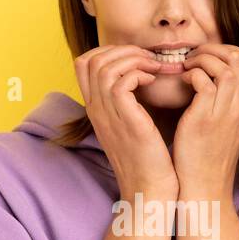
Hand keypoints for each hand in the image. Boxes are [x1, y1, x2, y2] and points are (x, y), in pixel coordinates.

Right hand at [74, 45, 178, 200]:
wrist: (151, 190)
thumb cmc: (149, 159)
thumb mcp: (132, 125)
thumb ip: (129, 102)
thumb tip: (142, 77)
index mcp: (96, 109)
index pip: (83, 64)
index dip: (109, 51)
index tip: (138, 59)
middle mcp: (96, 110)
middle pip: (89, 59)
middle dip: (121, 50)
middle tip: (149, 59)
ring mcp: (108, 116)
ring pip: (104, 66)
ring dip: (133, 58)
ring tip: (155, 67)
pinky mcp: (125, 121)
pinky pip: (120, 82)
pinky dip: (138, 73)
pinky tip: (154, 81)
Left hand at [171, 43, 238, 202]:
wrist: (204, 188)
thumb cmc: (208, 156)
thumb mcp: (225, 125)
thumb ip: (224, 100)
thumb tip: (212, 76)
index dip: (225, 50)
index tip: (205, 58)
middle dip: (215, 49)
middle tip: (193, 58)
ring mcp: (225, 113)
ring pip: (226, 65)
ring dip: (202, 59)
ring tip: (186, 67)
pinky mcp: (204, 120)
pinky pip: (204, 82)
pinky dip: (191, 74)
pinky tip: (181, 83)